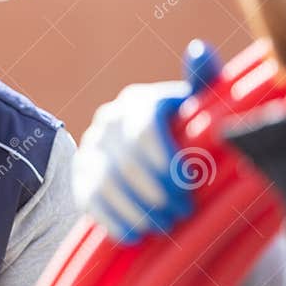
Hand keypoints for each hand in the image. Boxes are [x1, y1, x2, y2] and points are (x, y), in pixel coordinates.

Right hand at [73, 40, 220, 242]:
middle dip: (156, 192)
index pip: (144, 129)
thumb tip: (198, 50)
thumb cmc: (192, 132)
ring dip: (137, 211)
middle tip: (182, 213)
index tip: (189, 187)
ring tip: (164, 227)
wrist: (160, 159)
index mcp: (137, 101)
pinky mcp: (79, 175)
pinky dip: (114, 221)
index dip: (166, 161)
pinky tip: (137, 235)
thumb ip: (206, 82)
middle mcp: (107, 120)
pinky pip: (89, 201)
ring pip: (106, 184)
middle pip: (126, 161)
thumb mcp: (202, 107)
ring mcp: (90, 148)